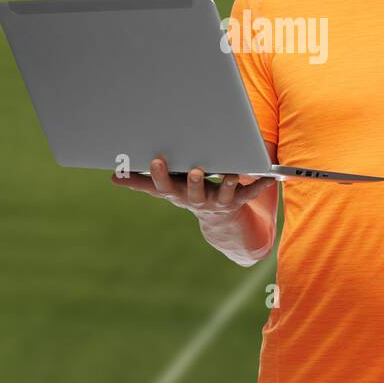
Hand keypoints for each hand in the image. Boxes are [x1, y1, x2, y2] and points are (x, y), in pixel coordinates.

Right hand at [110, 155, 273, 219]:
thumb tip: (113, 178)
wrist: (221, 222)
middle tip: (195, 171)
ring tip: (231, 174)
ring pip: (223, 194)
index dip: (160, 175)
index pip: (165, 186)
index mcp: (177, 193)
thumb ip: (142, 183)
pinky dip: (260, 185)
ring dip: (227, 184)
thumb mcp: (166, 189)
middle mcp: (196, 200)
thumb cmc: (189, 194)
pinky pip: (249, 193)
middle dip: (194, 182)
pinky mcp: (237, 201)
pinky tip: (270, 177)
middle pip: (193, 192)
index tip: (156, 160)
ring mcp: (218, 202)